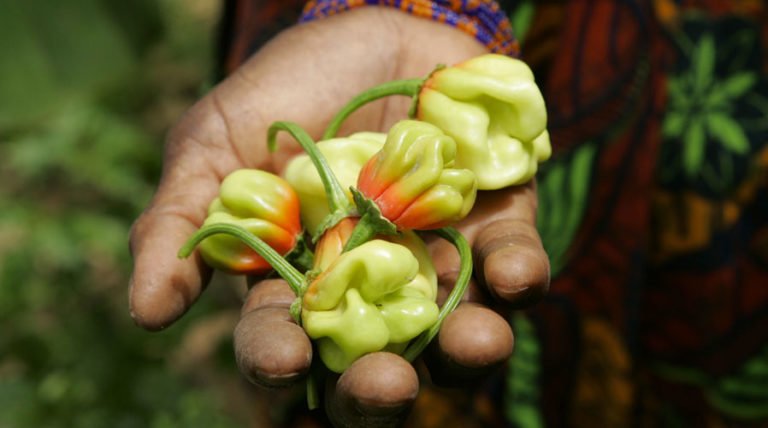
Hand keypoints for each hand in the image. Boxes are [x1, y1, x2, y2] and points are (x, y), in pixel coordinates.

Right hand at [129, 7, 548, 426]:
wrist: (370, 29)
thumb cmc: (285, 90)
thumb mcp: (213, 145)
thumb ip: (181, 224)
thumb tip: (145, 312)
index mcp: (299, 280)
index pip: (282, 340)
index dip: (277, 359)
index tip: (280, 360)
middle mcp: (372, 288)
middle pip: (374, 364)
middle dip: (376, 388)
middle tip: (382, 386)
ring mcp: (438, 261)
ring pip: (456, 332)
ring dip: (466, 349)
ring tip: (475, 341)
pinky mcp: (497, 224)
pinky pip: (513, 264)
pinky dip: (517, 276)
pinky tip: (512, 278)